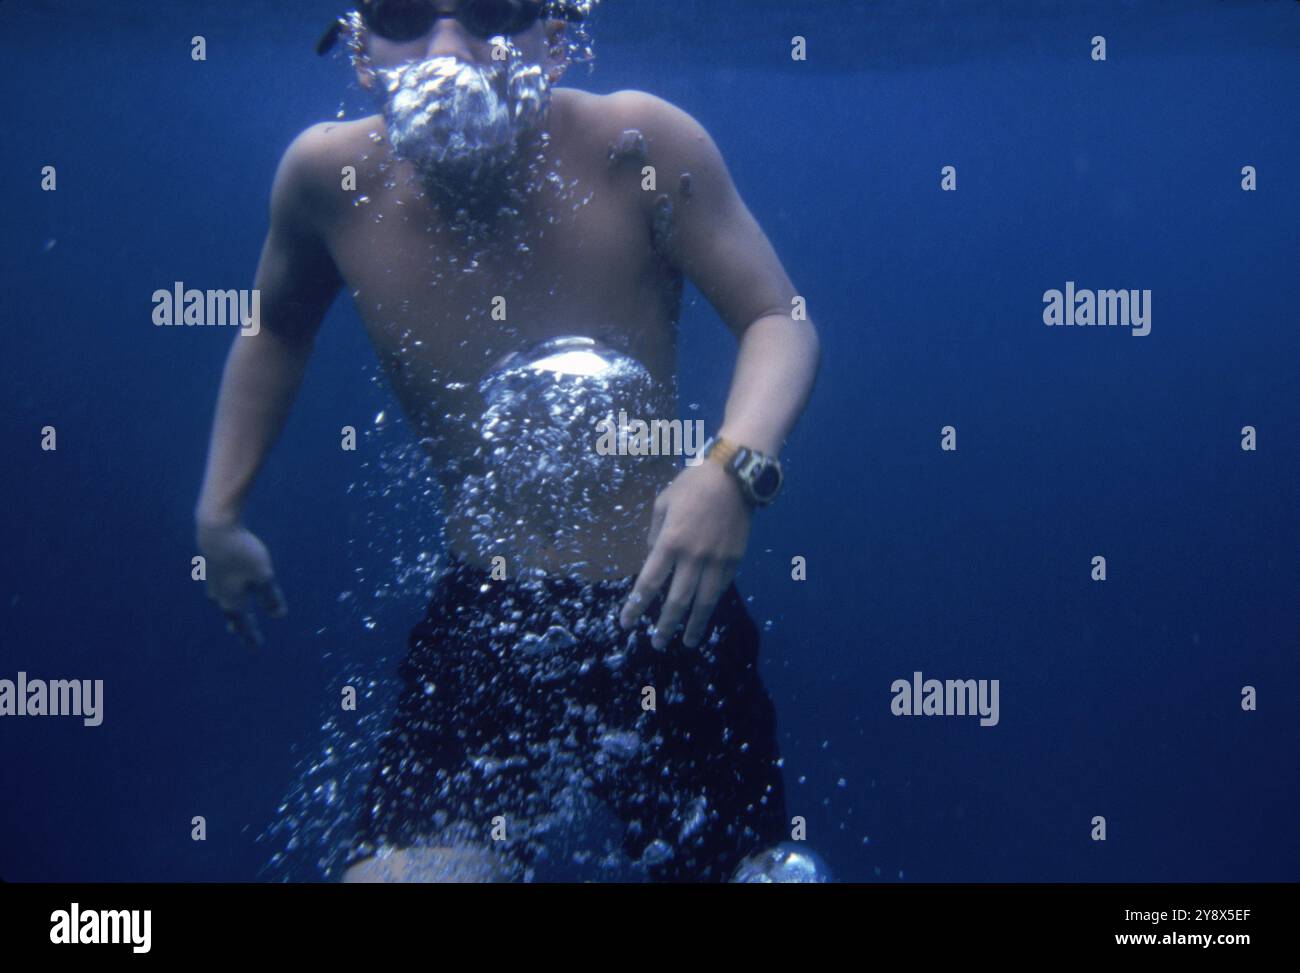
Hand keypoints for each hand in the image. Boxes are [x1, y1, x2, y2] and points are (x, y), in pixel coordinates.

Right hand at [197, 521, 286, 647]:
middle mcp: (219, 594)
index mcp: (232, 600)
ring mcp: (212, 580)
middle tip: (238, 635)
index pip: (244, 624)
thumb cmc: (242, 552)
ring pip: (222, 600)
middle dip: (238, 625)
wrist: (215, 528)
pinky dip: (224, 593)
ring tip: (231, 615)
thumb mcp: (264, 576)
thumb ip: (270, 597)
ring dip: (229, 609)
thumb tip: (278, 616)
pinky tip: (221, 589)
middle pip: (231, 614)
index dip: (251, 636)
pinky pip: (218, 586)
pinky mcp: (211, 566)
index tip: (256, 647)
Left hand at [618, 460, 750, 648]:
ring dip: (693, 625)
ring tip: (685, 642)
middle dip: (664, 625)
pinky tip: (704, 614)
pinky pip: (721, 589)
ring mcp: (717, 560)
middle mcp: (693, 556)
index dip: (636, 606)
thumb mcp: (662, 503)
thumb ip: (655, 534)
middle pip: (676, 600)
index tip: (627, 623)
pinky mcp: (734, 560)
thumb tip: (653, 558)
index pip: (649, 583)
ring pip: (704, 602)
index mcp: (670, 541)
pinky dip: (711, 605)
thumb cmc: (692, 485)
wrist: (734, 476)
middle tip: (657, 643)